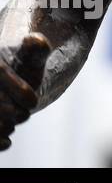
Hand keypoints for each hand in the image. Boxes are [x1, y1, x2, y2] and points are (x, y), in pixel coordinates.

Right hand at [0, 33, 50, 150]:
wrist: (18, 80)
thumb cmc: (27, 66)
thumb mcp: (35, 56)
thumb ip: (36, 50)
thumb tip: (36, 41)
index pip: (0, 73)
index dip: (16, 88)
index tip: (33, 100)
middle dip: (10, 111)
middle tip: (23, 114)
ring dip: (1, 126)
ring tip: (14, 123)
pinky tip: (7, 142)